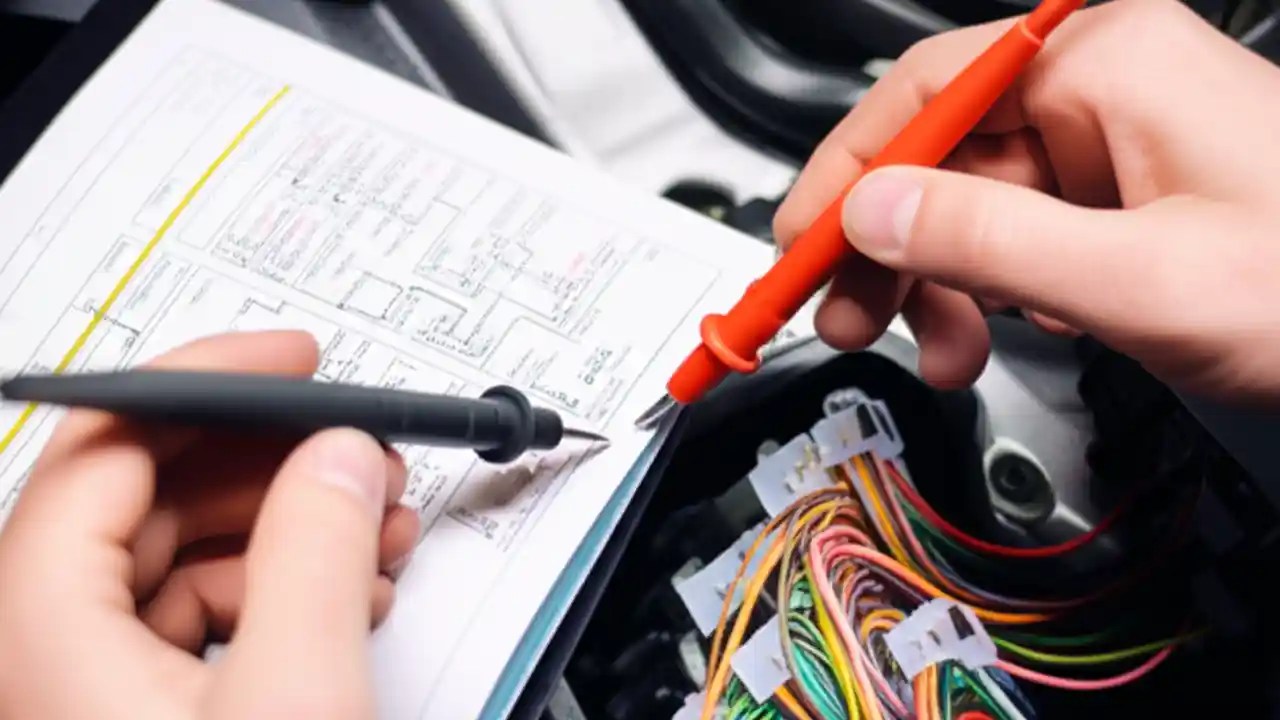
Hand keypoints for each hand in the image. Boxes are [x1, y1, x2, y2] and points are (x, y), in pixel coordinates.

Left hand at [0, 331, 418, 718]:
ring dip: (289, 529)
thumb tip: (337, 460)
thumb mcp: (295, 700)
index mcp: (38, 628)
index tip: (292, 364)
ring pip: (181, 556)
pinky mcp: (130, 715)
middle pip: (149, 496)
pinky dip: (278, 592)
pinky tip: (350, 597)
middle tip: (355, 454)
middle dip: (273, 465)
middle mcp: (41, 649)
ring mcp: (83, 686)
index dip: (211, 380)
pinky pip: (198, 615)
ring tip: (376, 530)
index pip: (105, 442)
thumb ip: (318, 560)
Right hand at [774, 0, 1279, 402]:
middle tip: (846, 317)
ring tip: (941, 351)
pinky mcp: (1120, 200)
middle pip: (939, 156)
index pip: (923, 94)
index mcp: (1104, 64)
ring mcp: (1110, 146)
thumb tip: (873, 215)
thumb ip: (989, 244)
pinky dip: (993, 291)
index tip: (796, 247)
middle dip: (887, 247)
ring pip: (972, 205)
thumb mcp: (1140, 281)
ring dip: (939, 284)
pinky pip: (1020, 235)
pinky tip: (1007, 329)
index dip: (847, 176)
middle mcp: (1101, 89)